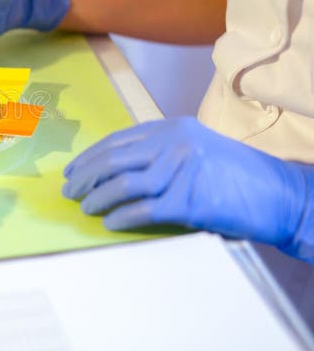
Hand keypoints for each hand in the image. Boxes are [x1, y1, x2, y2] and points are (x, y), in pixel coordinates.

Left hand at [63, 117, 313, 260]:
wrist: (280, 195)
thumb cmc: (235, 175)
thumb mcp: (195, 149)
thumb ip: (159, 153)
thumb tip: (111, 171)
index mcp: (172, 128)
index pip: (117, 141)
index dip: (89, 157)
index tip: (72, 170)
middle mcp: (174, 144)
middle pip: (113, 161)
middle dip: (85, 177)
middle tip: (69, 191)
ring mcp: (181, 171)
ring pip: (122, 184)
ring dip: (97, 198)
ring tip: (86, 208)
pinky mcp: (188, 202)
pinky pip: (142, 210)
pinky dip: (121, 217)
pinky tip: (110, 222)